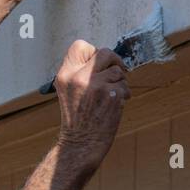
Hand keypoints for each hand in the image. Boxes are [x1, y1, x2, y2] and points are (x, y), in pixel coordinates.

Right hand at [54, 40, 129, 168]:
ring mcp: (96, 86)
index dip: (92, 51)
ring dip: (120, 82)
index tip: (97, 63)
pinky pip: (124, 85)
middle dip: (114, 61)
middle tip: (117, 71)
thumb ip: (81, 73)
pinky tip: (115, 105)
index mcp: (65, 75)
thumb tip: (105, 57)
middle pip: (104, 52)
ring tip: (111, 96)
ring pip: (118, 71)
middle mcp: (79, 77)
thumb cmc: (78, 118)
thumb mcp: (69, 91)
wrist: (80, 143)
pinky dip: (124, 94)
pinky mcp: (111, 94)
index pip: (80, 46)